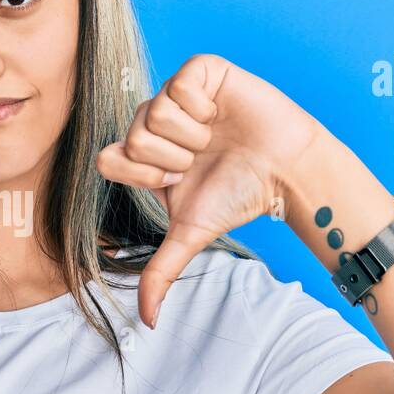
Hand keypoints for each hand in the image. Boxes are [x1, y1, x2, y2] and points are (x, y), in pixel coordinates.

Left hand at [96, 53, 321, 328]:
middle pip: (130, 136)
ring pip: (152, 112)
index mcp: (143, 153)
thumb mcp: (191, 234)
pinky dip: (201, 109)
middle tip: (198, 160)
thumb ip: (162, 272)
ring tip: (212, 140)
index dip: (142, 175)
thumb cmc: (238, 196)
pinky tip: (218, 116)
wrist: (285, 172)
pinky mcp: (202, 71)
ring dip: (189, 138)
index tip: (175, 182)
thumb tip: (147, 322)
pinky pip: (178, 84)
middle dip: (169, 160)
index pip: (108, 157)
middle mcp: (154, 120)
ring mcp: (176, 93)